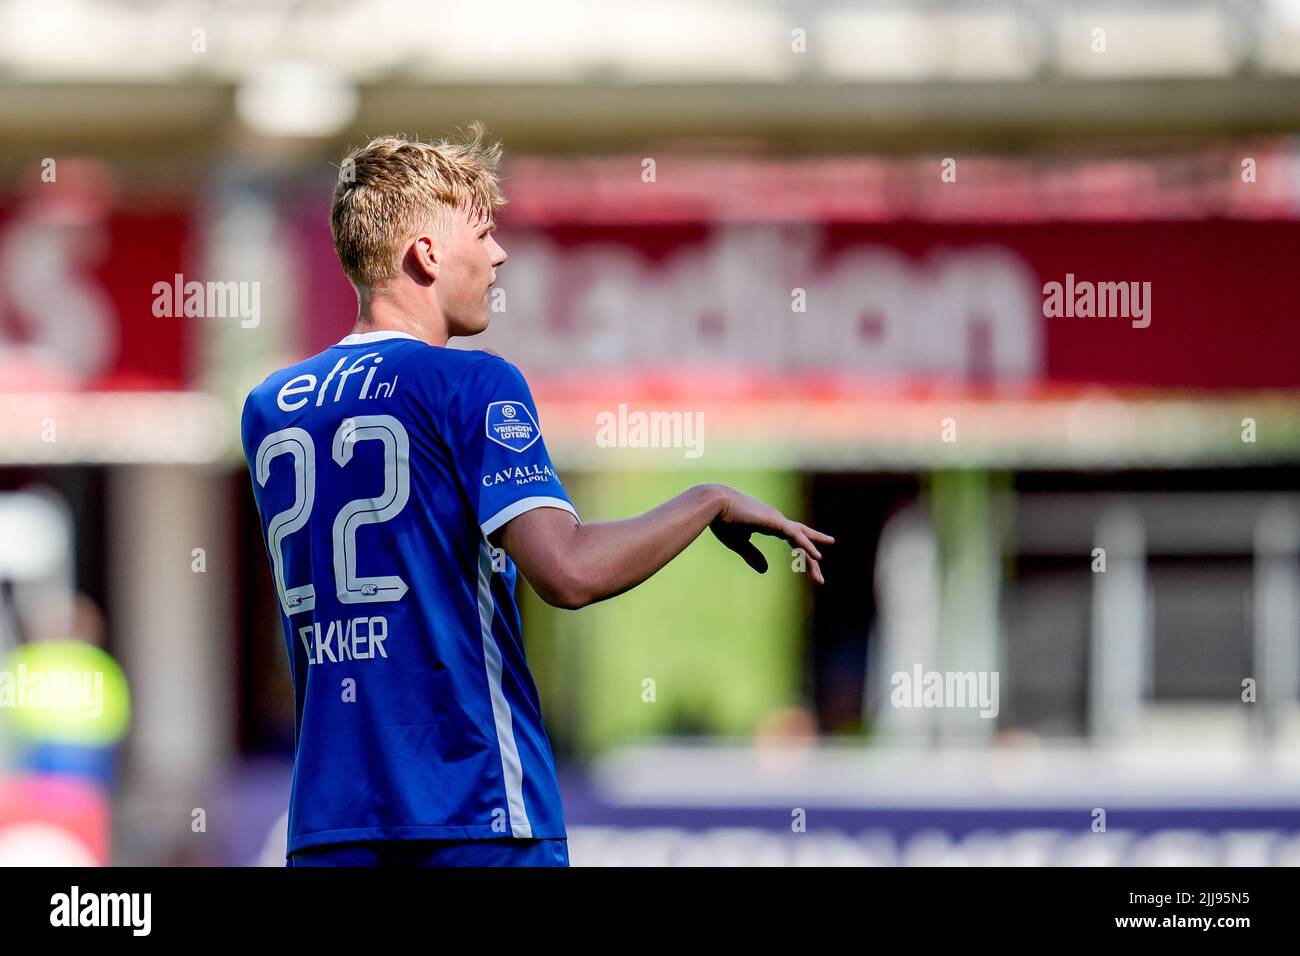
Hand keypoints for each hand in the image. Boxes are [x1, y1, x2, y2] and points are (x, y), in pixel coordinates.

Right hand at [706, 485, 834, 583]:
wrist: (713, 504)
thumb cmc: (722, 521)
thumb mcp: (738, 543)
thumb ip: (752, 555)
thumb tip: (765, 570)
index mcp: (770, 524)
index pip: (794, 539)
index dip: (803, 552)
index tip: (812, 567)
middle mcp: (777, 520)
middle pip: (802, 541)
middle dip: (811, 560)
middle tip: (819, 581)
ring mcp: (778, 520)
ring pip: (802, 541)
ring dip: (811, 560)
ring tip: (818, 580)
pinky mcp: (775, 521)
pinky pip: (796, 535)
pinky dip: (807, 546)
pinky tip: (817, 557)